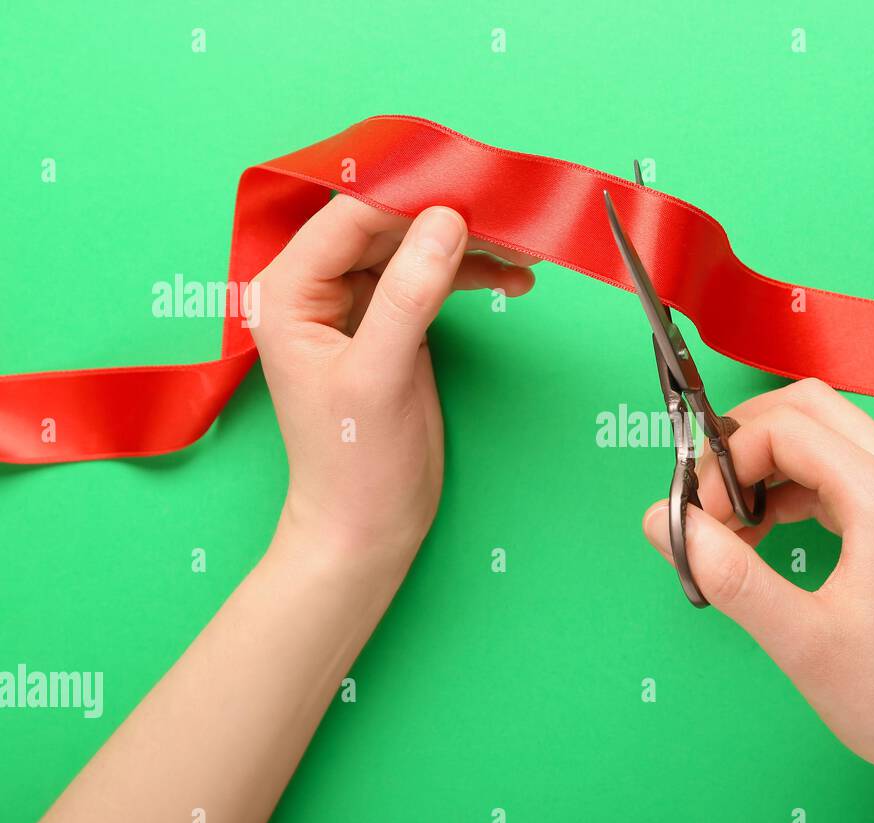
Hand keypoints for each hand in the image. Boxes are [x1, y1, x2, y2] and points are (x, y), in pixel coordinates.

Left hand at [252, 196, 535, 568]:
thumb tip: (447, 220)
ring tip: (524, 244)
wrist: (366, 526)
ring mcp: (354, 303)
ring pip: (414, 246)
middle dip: (447, 215)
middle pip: (385, 224)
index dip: (411, 194)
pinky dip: (472, 274)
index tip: (473, 183)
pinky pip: (430, 278)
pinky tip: (514, 278)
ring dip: (469, 244)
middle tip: (510, 211)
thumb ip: (409, 295)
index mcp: (287, 290)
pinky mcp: (390, 322)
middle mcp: (314, 286)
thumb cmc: (355, 463)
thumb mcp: (379, 376)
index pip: (350, 216)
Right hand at [642, 378, 873, 822]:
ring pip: (831, 435)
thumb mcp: (797, 639)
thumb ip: (728, 574)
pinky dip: (800, 486)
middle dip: (747, 443)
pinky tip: (771, 533)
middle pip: (813, 409)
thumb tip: (667, 522)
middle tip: (711, 502)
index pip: (786, 428)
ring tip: (735, 528)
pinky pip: (848, 471)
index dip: (727, 462)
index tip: (701, 517)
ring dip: (772, 464)